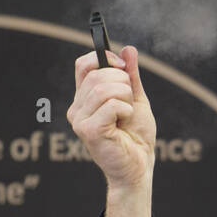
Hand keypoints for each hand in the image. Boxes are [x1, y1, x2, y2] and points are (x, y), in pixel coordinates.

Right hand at [66, 45, 155, 192]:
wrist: (139, 166)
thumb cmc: (136, 137)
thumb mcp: (135, 99)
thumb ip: (131, 76)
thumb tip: (128, 50)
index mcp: (84, 99)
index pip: (83, 65)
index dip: (103, 58)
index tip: (123, 67)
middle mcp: (77, 108)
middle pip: (97, 75)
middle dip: (122, 82)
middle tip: (129, 102)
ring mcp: (79, 120)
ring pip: (104, 88)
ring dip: (125, 97)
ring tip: (127, 114)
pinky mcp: (88, 131)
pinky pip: (111, 105)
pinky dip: (126, 110)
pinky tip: (124, 123)